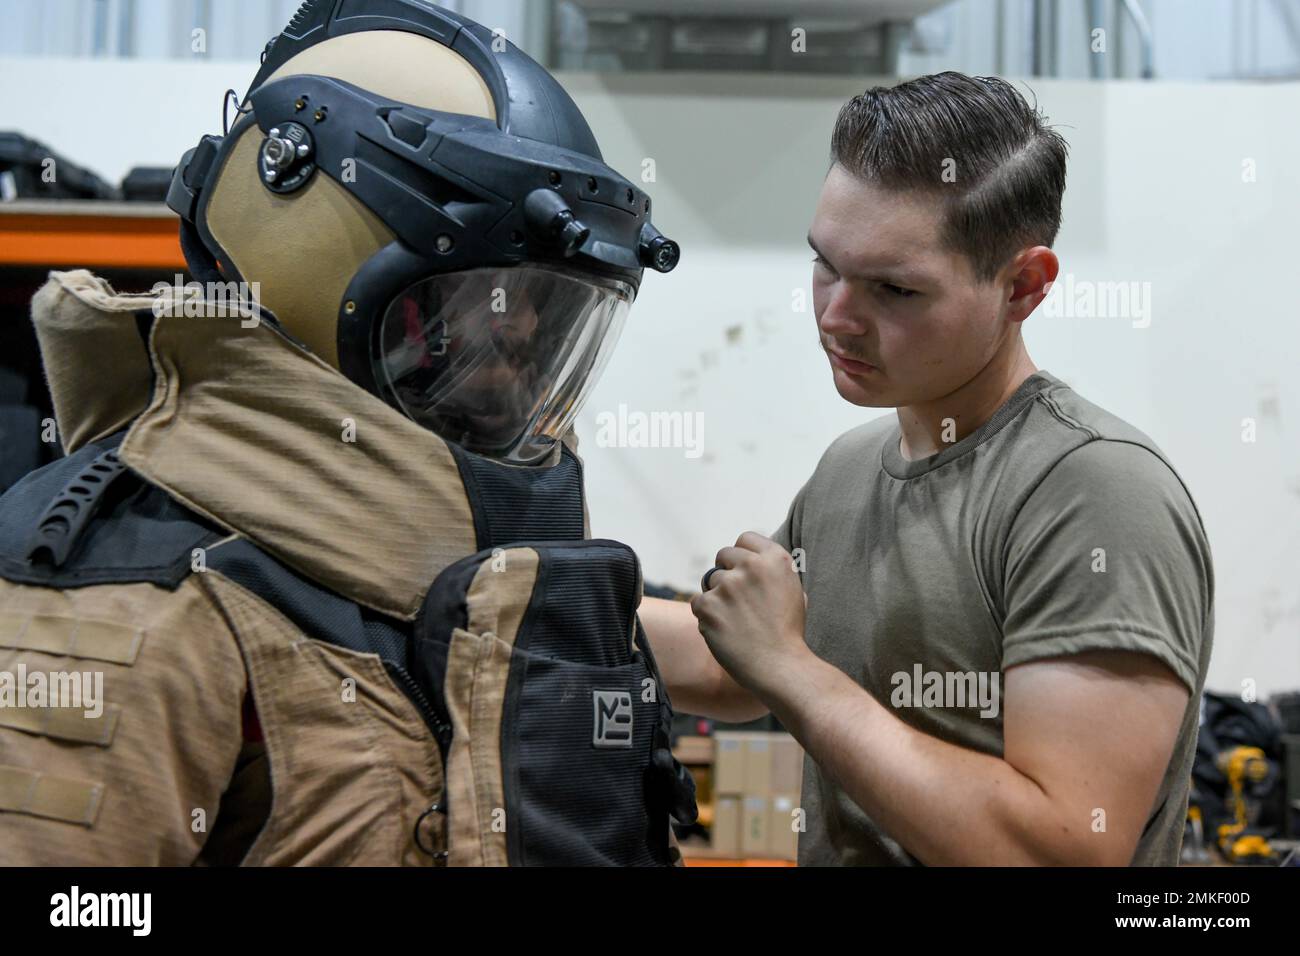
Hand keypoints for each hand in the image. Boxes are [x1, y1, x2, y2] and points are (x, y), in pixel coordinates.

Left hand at [689, 531, 809, 693]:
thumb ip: (773, 570)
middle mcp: (751, 566)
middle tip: (738, 600)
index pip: (745, 539)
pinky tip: (725, 631)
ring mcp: (728, 585)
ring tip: (736, 621)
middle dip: (727, 573)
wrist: (780, 666)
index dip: (742, 555)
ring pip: (709, 581)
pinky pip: (698, 602)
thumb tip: (754, 558)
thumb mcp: (794, 591)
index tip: (744, 571)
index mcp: (775, 559)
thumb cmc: (788, 633)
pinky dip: (706, 616)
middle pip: (723, 556)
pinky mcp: (708, 605)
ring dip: (717, 597)